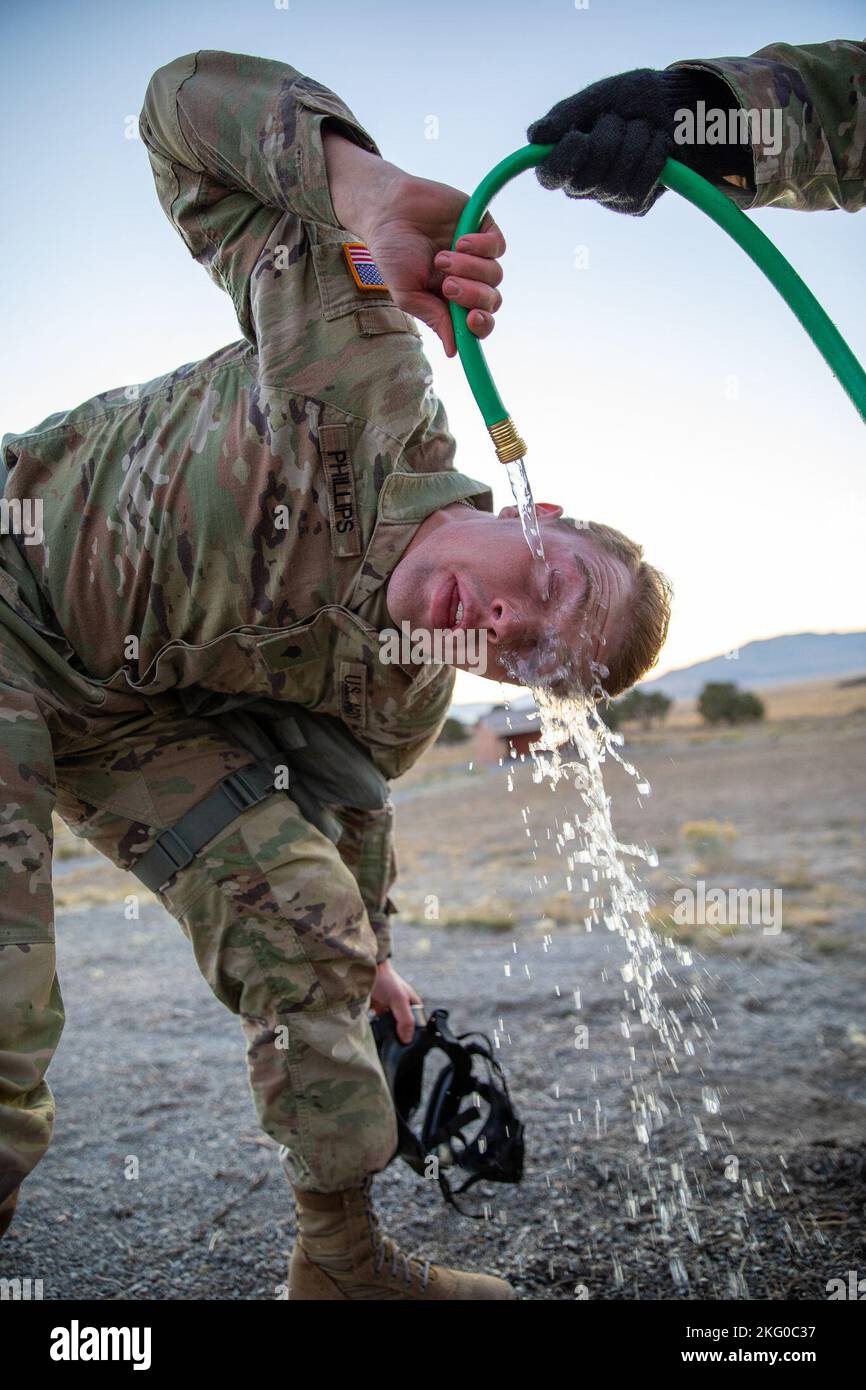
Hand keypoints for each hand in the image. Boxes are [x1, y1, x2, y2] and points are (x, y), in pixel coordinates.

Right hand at [324, 131, 505, 356]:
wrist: (387, 210)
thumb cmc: (393, 253)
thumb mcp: (408, 293)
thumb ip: (433, 318)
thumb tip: (453, 351)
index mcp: (452, 301)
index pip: (479, 322)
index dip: (481, 325)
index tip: (471, 320)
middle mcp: (469, 280)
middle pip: (491, 301)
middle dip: (473, 296)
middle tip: (448, 285)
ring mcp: (478, 255)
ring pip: (495, 275)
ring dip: (470, 270)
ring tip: (442, 259)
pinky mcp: (482, 228)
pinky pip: (498, 245)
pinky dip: (481, 247)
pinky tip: (460, 241)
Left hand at [370, 960, 422, 1043]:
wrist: (365, 969)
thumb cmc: (386, 979)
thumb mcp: (399, 999)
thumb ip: (405, 1019)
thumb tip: (408, 1040)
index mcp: (413, 1005)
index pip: (417, 1026)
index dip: (411, 1036)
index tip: (404, 1045)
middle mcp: (403, 1009)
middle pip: (403, 1029)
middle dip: (397, 1036)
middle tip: (391, 1043)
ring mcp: (390, 1011)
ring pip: (391, 1029)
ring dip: (386, 1033)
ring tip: (382, 1039)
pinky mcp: (378, 1013)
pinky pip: (379, 1027)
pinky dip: (377, 1030)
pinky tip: (374, 1034)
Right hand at [528, 68, 675, 215]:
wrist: (673, 104)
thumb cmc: (629, 99)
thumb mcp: (595, 98)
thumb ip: (564, 116)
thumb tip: (534, 137)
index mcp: (563, 159)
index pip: (550, 176)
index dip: (564, 161)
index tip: (578, 137)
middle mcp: (582, 185)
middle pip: (587, 179)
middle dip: (608, 140)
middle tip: (617, 119)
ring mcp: (610, 198)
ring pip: (618, 180)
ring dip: (635, 141)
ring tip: (641, 127)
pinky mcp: (635, 206)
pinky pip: (643, 182)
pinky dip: (654, 153)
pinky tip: (656, 142)